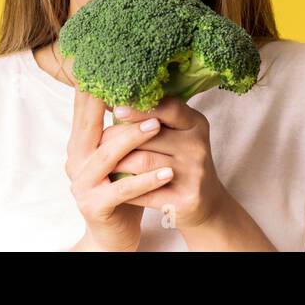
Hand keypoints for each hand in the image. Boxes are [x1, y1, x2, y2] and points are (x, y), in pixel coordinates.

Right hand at [65, 90, 173, 250]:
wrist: (113, 234)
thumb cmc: (122, 186)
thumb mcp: (122, 155)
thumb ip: (124, 127)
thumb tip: (146, 88)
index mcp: (81, 143)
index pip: (85, 109)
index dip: (96, 86)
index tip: (111, 62)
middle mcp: (76, 160)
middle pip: (90, 126)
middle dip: (115, 106)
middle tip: (140, 90)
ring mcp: (83, 184)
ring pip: (108, 156)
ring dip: (134, 139)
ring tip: (158, 127)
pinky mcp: (95, 206)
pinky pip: (123, 190)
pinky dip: (146, 180)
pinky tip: (167, 171)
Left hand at [109, 97, 230, 229]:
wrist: (205, 201)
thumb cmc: (182, 161)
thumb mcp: (179, 134)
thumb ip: (155, 119)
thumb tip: (113, 103)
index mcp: (196, 124)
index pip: (169, 109)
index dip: (140, 109)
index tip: (115, 109)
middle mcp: (197, 146)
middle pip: (149, 136)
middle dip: (119, 138)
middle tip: (99, 141)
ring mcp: (193, 173)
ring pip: (142, 162)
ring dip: (117, 163)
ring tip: (104, 163)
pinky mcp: (184, 198)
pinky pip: (144, 191)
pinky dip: (125, 187)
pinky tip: (114, 185)